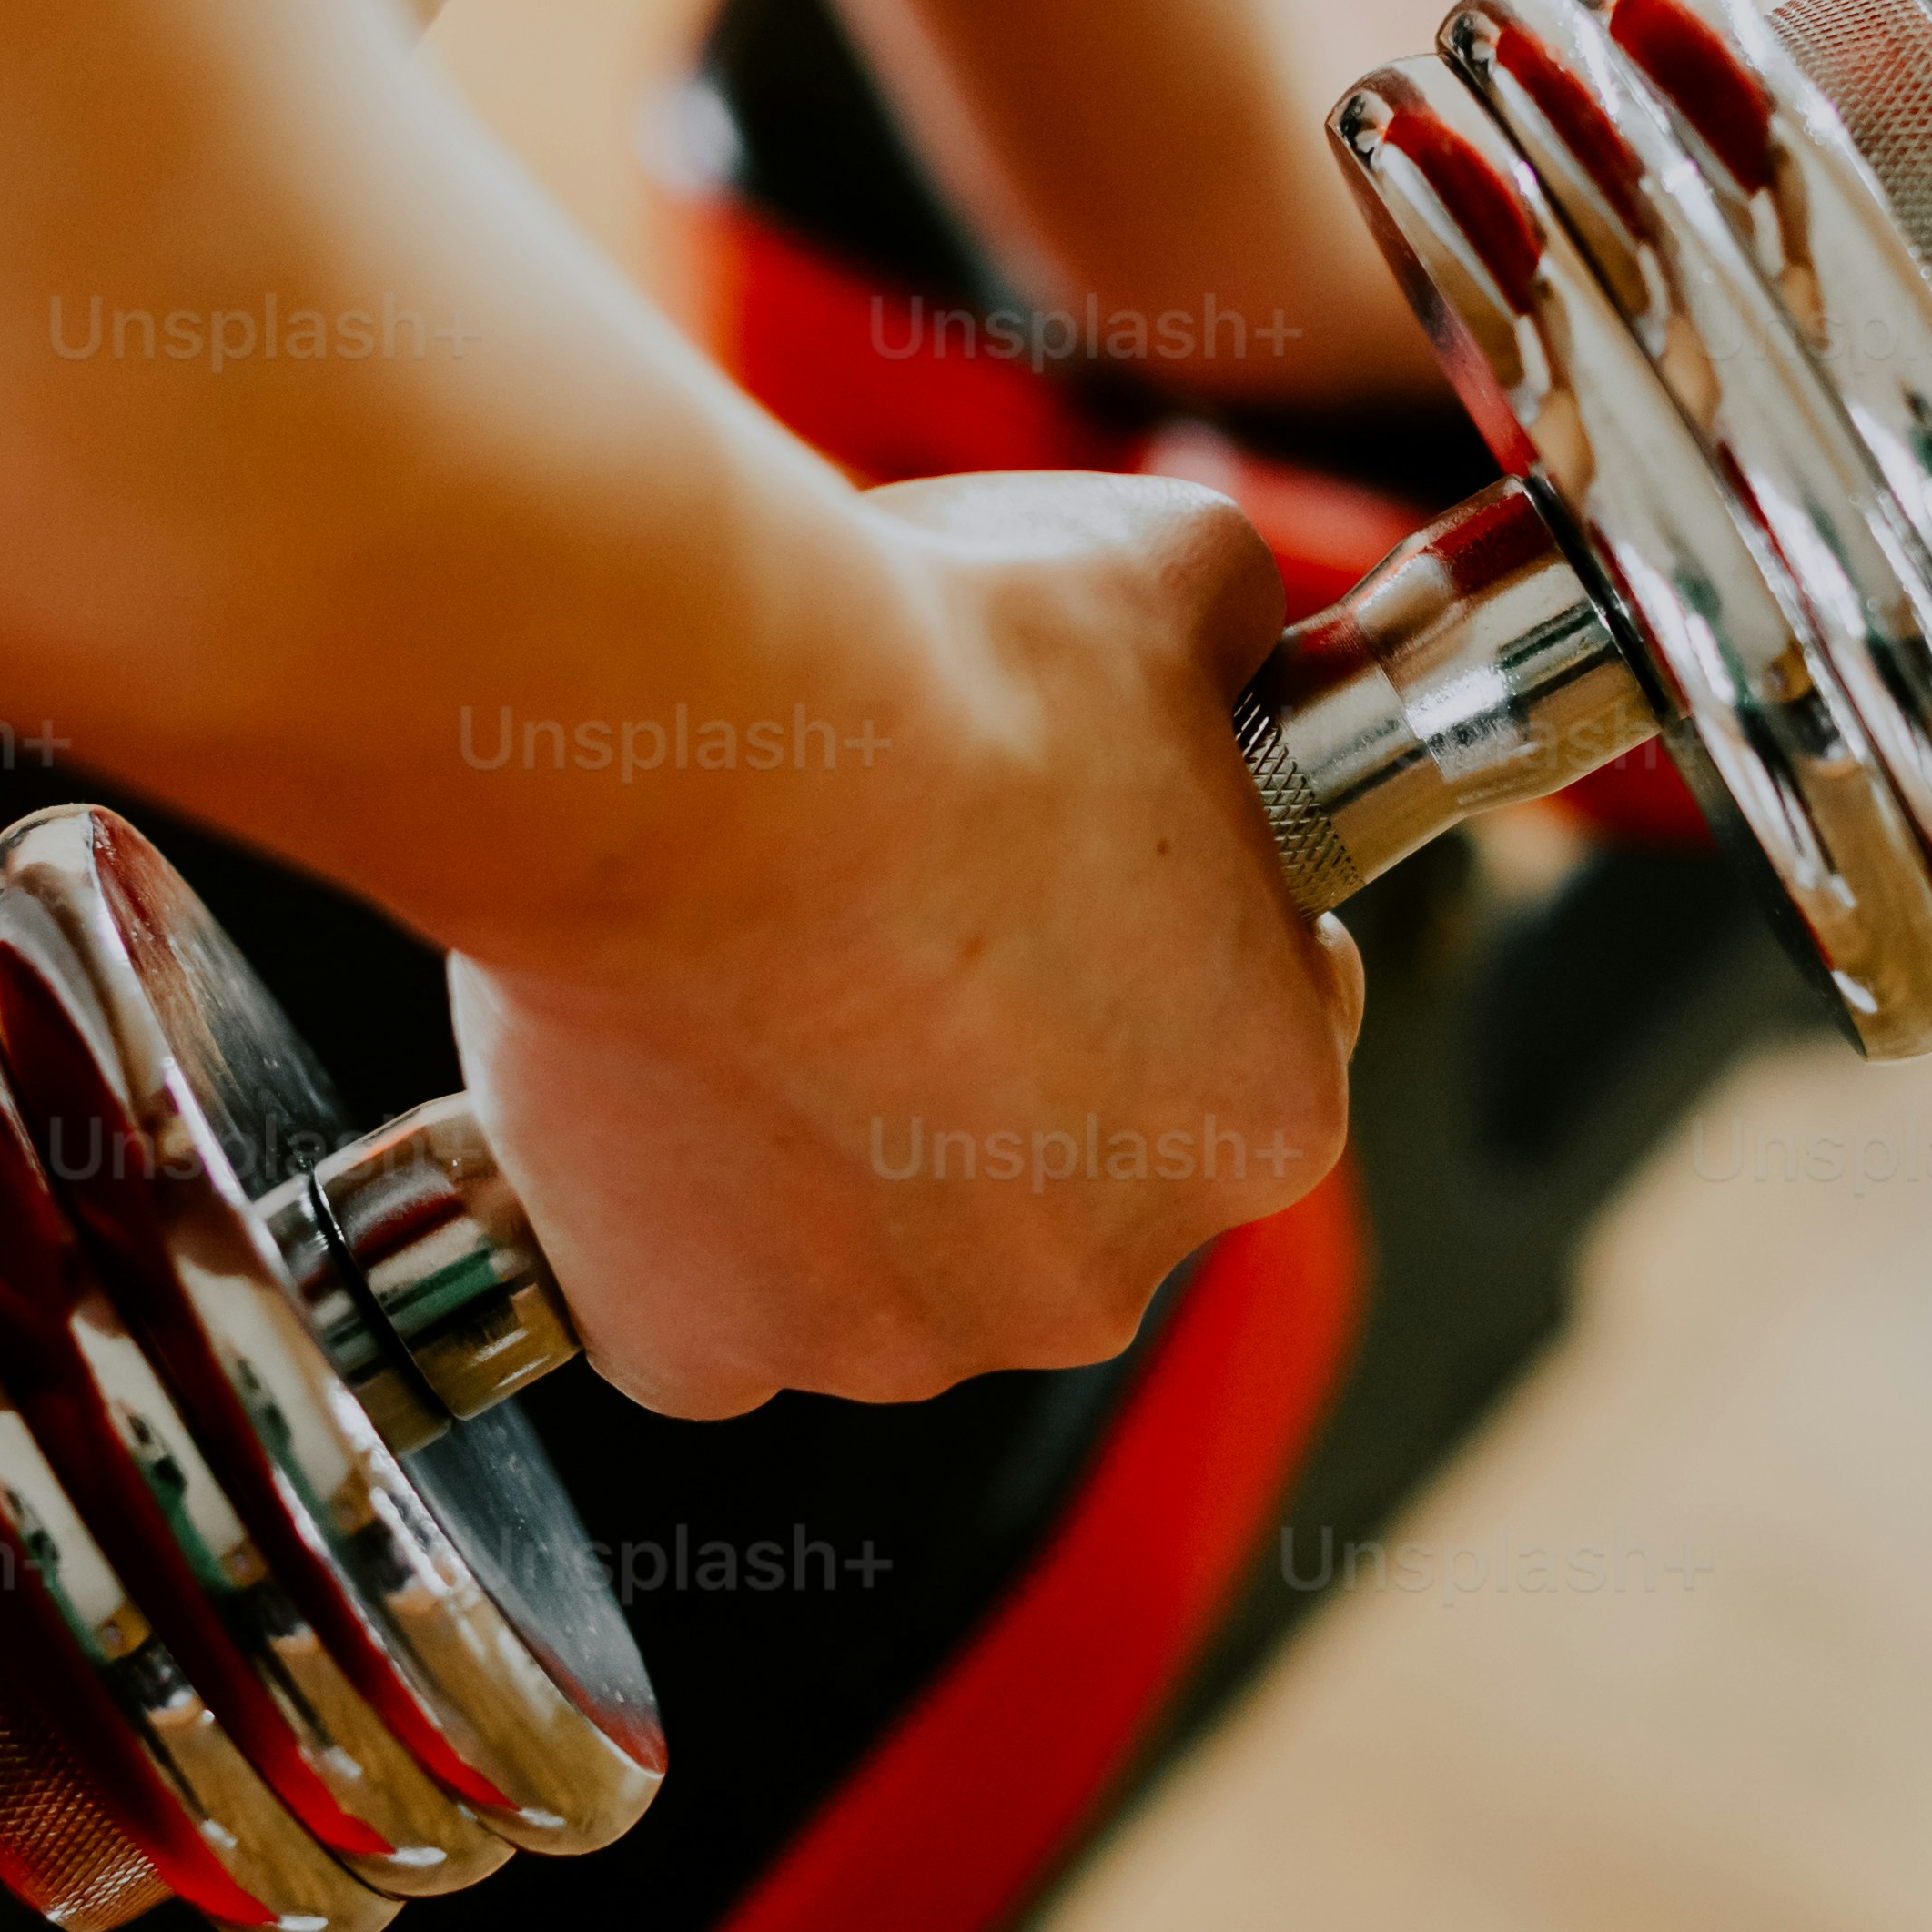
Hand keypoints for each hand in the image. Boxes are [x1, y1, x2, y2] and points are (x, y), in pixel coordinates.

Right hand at [451, 469, 1360, 1417]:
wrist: (703, 739)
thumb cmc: (944, 677)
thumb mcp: (1173, 583)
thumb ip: (1232, 640)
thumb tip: (1221, 630)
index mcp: (1265, 1114)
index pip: (1252, 1048)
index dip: (1170, 949)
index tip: (1079, 883)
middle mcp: (1102, 1271)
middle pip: (1072, 1173)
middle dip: (1007, 1070)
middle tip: (908, 919)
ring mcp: (898, 1335)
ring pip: (892, 1251)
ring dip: (848, 1151)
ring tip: (774, 980)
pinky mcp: (706, 1348)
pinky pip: (709, 1307)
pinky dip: (681, 1223)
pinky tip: (666, 1086)